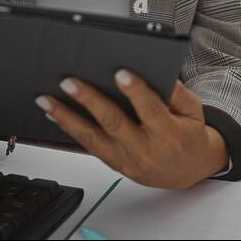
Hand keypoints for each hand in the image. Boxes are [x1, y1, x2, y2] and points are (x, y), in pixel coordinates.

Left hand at [37, 73, 228, 188]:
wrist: (187, 171)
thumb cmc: (189, 135)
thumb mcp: (193, 110)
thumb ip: (176, 91)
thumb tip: (155, 69)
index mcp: (169, 133)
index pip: (151, 110)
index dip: (136, 92)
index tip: (121, 73)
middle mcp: (145, 150)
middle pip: (114, 123)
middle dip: (89, 100)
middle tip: (69, 82)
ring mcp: (127, 160)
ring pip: (92, 137)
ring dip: (67, 117)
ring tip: (46, 100)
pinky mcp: (114, 164)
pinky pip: (88, 146)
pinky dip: (69, 129)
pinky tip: (54, 115)